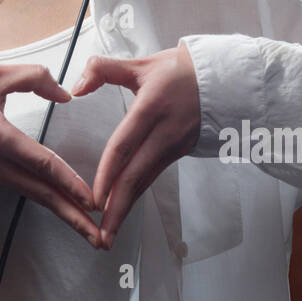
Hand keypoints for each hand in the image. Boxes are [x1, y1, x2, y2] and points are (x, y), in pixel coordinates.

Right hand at [0, 63, 102, 248]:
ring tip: (89, 230)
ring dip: (63, 212)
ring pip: (34, 195)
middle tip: (100, 236)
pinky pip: (24, 190)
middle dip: (72, 216)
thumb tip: (65, 94)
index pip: (41, 162)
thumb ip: (33, 78)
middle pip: (41, 193)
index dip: (69, 181)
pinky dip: (47, 199)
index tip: (93, 198)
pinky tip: (64, 205)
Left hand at [70, 44, 200, 249]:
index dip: (107, 173)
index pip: (124, 146)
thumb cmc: (181, 70)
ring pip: (145, 181)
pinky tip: (124, 207)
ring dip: (126, 208)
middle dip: (116, 208)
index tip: (93, 198)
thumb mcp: (141, 64)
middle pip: (136, 176)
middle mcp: (164, 133)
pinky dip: (137, 194)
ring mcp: (174, 146)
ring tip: (109, 232)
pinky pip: (153, 176)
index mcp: (152, 108)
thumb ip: (103, 70)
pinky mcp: (180, 153)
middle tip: (101, 236)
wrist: (226, 79)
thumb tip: (75, 88)